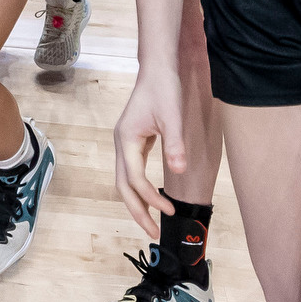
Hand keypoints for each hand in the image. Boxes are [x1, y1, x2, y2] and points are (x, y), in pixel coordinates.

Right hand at [113, 69, 185, 236]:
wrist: (158, 68)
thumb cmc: (164, 89)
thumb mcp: (172, 116)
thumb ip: (175, 144)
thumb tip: (180, 170)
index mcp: (127, 139)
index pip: (135, 179)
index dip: (151, 199)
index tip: (170, 211)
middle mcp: (120, 144)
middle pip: (122, 186)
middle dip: (137, 211)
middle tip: (154, 233)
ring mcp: (124, 143)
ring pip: (124, 180)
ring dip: (136, 202)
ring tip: (152, 222)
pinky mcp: (132, 141)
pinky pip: (131, 171)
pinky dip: (139, 188)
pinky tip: (151, 197)